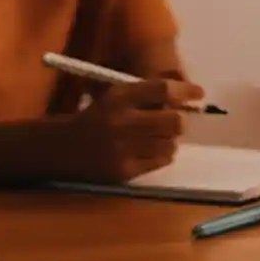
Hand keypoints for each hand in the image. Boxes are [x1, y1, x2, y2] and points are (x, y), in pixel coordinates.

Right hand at [66, 77, 204, 182]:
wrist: (61, 148)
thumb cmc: (94, 118)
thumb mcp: (114, 98)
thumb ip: (145, 97)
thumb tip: (184, 99)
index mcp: (118, 98)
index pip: (162, 89)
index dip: (185, 90)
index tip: (199, 93)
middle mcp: (122, 122)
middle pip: (173, 120)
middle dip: (180, 120)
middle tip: (175, 120)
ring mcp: (123, 149)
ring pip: (170, 143)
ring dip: (171, 139)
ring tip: (159, 136)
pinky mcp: (124, 170)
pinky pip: (160, 161)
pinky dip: (162, 154)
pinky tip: (151, 150)